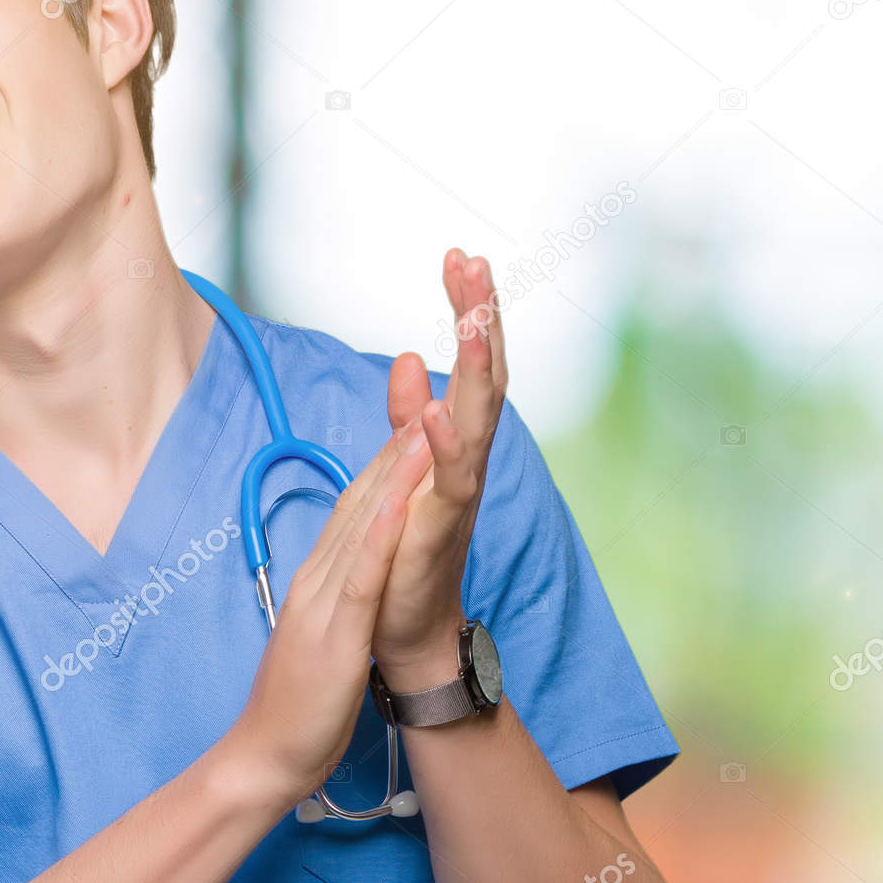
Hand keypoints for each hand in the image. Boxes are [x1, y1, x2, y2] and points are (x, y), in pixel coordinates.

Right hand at [227, 414, 433, 800]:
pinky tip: (402, 504)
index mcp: (321, 576)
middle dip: (397, 447)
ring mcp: (324, 601)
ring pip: (362, 526)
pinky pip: (360, 578)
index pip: (358, 506)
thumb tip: (355, 563)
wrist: (266, 754)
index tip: (419, 416)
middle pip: (361, 501)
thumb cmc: (299, 698)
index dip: (389, 459)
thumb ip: (336, 591)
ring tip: (425, 424)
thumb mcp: (324, 629)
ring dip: (393, 474)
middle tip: (429, 392)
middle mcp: (320, 576)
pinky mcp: (334, 634)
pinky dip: (381, 537)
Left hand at [371, 249, 508, 689]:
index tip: (458, 257)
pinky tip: (434, 408)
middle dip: (481, 317)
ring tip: (469, 314)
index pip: (469, 362)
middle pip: (483, 374)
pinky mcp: (442, 527)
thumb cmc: (405, 548)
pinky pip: (452, 480)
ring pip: (478, 417)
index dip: (468, 310)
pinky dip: (444, 443)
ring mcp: (460, 490)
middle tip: (475, 261)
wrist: (404, 626)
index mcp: (457, 438)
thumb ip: (405, 417)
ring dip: (473, 365)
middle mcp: (469, 456)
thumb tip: (404, 359)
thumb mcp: (399, 467)